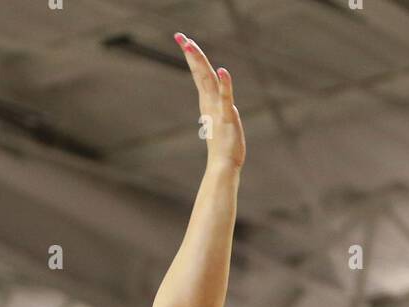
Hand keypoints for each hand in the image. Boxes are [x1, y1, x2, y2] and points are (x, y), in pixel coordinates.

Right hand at [175, 32, 244, 168]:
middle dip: (191, 54)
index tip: (183, 39)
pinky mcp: (228, 118)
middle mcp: (210, 102)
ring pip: (208, 81)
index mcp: (207, 101)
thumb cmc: (221, 146)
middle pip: (200, 73)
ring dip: (200, 63)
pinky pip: (226, 98)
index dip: (191, 56)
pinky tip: (222, 71)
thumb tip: (212, 100)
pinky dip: (224, 85)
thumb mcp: (217, 119)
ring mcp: (218, 109)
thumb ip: (215, 107)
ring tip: (191, 46)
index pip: (198, 73)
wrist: (223, 166)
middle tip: (180, 37)